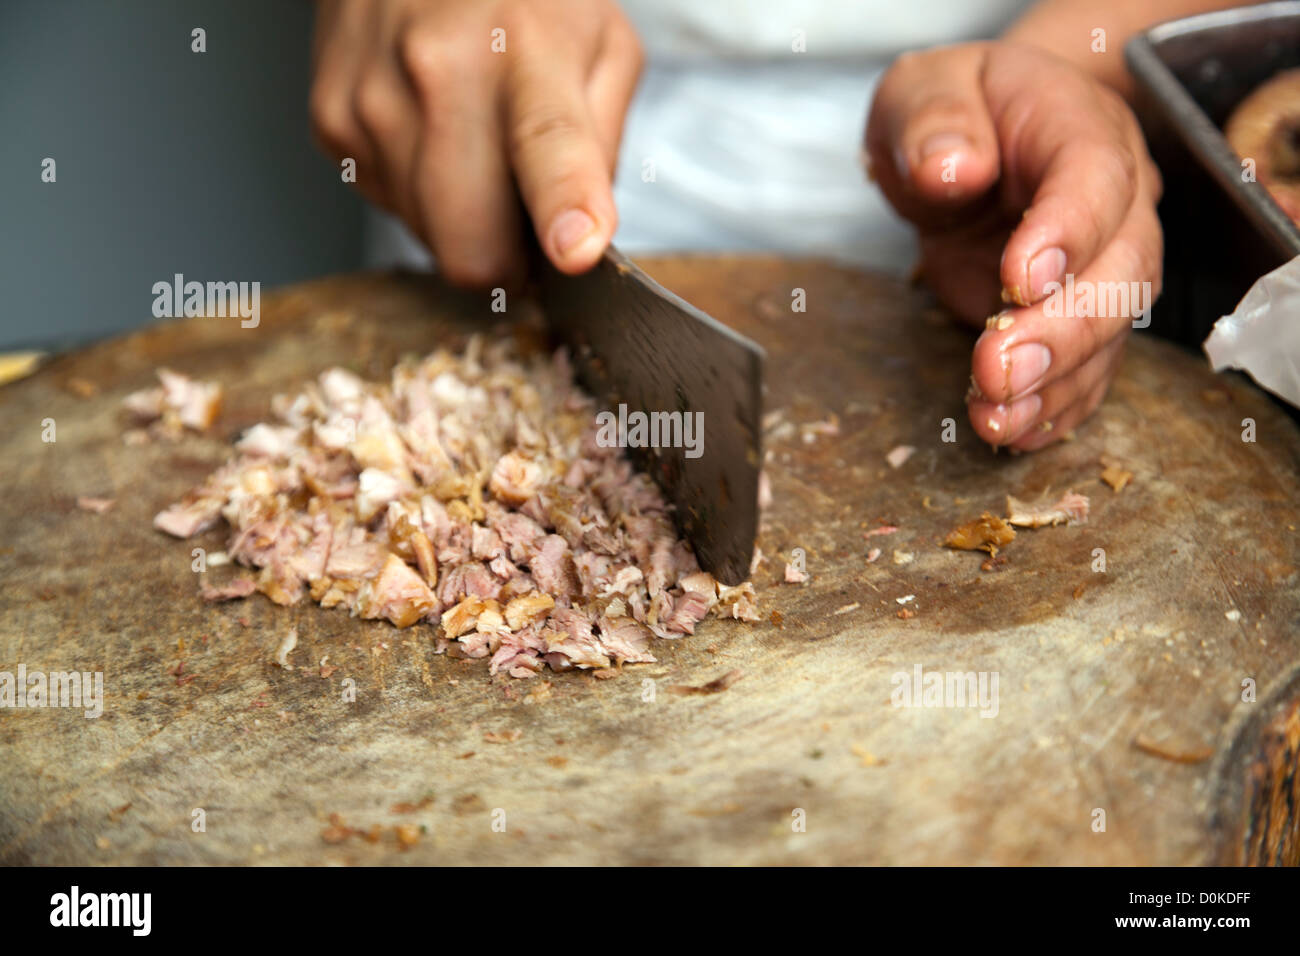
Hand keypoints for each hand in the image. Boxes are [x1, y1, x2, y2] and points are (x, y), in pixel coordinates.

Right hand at [310, 0, 641, 286]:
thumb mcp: (602, 47)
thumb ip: (604, 149)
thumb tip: (582, 240)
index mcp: (528, 51)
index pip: (547, 144)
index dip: (563, 207)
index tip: (574, 252)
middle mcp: (439, 73)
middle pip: (468, 244)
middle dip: (504, 257)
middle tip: (525, 217)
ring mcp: (373, 102)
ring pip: (426, 236)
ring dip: (460, 217)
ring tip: (473, 143)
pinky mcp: (332, 123)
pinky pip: (388, 206)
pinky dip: (418, 190)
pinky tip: (430, 129)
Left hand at [866, 42, 1162, 449]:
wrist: (980, 138)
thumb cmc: (956, 112)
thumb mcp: (925, 90)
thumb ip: (933, 121)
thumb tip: (950, 168)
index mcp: (1080, 130)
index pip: (1096, 179)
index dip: (1067, 233)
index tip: (1018, 280)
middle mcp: (1114, 202)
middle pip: (1122, 270)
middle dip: (1064, 331)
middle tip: (998, 370)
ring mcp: (1103, 265)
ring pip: (1110, 333)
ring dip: (1056, 385)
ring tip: (996, 420)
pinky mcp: (1076, 316)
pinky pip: (1086, 369)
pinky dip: (1055, 408)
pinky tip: (1014, 432)